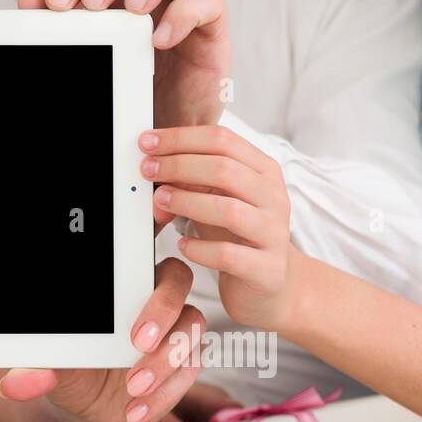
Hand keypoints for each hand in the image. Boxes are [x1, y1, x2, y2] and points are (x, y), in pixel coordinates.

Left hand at [0, 257, 205, 421]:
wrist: (80, 402)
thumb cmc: (65, 367)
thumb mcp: (45, 367)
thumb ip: (34, 372)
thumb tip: (17, 385)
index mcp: (121, 282)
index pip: (144, 245)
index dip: (155, 235)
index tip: (147, 249)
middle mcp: (153, 299)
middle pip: (178, 281)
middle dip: (163, 310)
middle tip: (137, 342)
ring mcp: (173, 332)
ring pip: (191, 329)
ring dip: (165, 360)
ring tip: (133, 385)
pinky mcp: (183, 366)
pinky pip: (189, 372)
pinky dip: (164, 394)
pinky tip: (135, 408)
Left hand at [18, 0, 230, 129]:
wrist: (160, 126)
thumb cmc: (122, 80)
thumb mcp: (88, 51)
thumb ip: (61, 24)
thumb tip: (30, 1)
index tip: (57, 2)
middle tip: (93, 4)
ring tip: (133, 10)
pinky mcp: (215, 26)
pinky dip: (184, 14)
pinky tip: (157, 40)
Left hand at [141, 125, 299, 332]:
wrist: (271, 283)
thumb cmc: (238, 234)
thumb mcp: (214, 199)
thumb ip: (189, 182)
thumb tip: (153, 170)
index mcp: (263, 171)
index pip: (222, 141)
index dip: (181, 138)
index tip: (147, 143)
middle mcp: (274, 197)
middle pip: (224, 169)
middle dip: (178, 166)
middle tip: (148, 170)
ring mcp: (273, 233)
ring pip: (228, 209)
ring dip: (186, 202)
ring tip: (160, 203)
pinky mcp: (266, 269)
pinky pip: (227, 254)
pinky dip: (198, 248)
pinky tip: (182, 246)